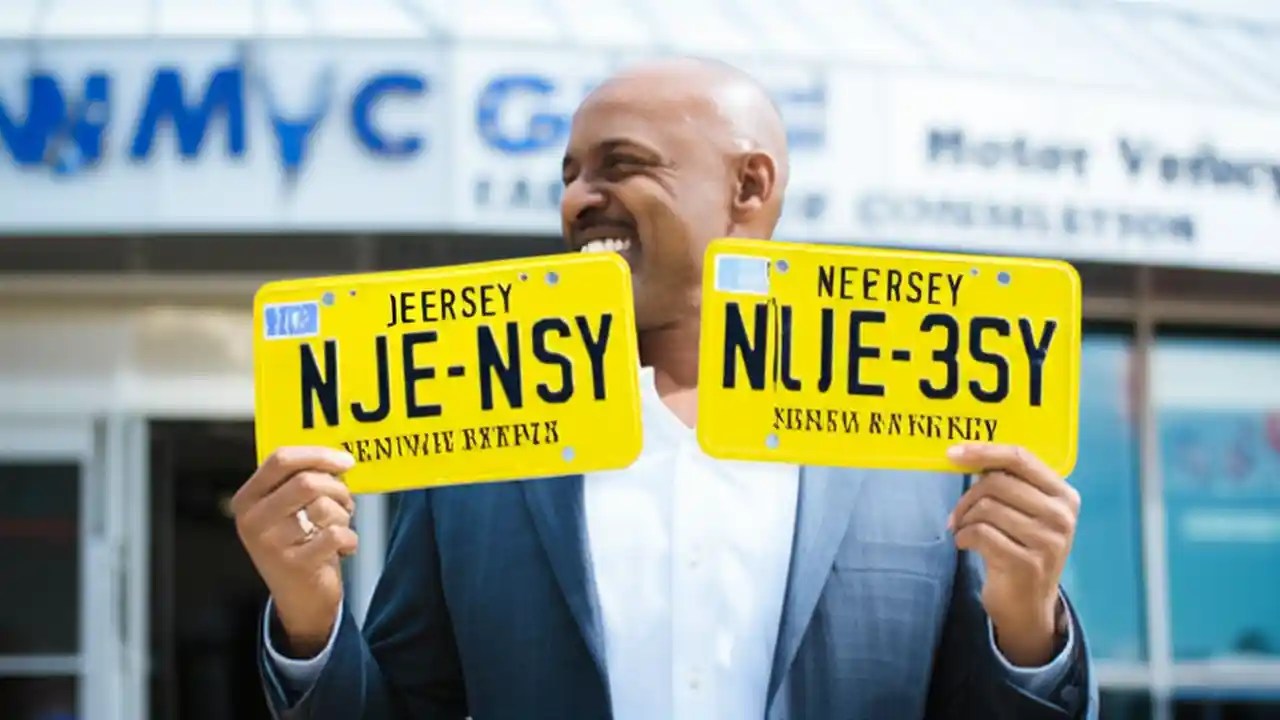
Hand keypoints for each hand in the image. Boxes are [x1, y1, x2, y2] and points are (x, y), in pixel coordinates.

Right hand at [230, 446, 357, 657]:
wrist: (300, 600)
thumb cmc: (300, 543)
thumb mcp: (289, 509)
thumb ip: (302, 480)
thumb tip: (338, 458)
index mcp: (247, 499)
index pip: (280, 459)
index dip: (318, 455)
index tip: (345, 461)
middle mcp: (251, 520)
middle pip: (306, 481)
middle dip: (337, 487)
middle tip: (346, 501)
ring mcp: (270, 544)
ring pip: (323, 506)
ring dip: (344, 513)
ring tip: (340, 525)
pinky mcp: (294, 565)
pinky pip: (336, 534)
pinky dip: (350, 538)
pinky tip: (344, 548)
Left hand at [946, 443, 1078, 665]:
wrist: (1028, 605)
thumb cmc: (1021, 549)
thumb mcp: (1026, 513)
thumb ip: (1009, 484)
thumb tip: (964, 454)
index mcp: (1064, 495)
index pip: (1020, 458)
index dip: (983, 451)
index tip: (952, 453)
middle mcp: (1062, 516)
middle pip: (997, 482)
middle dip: (968, 496)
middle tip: (959, 514)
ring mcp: (1048, 541)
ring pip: (986, 507)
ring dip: (965, 519)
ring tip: (965, 532)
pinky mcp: (1028, 564)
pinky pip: (980, 534)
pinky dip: (964, 537)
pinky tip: (966, 544)